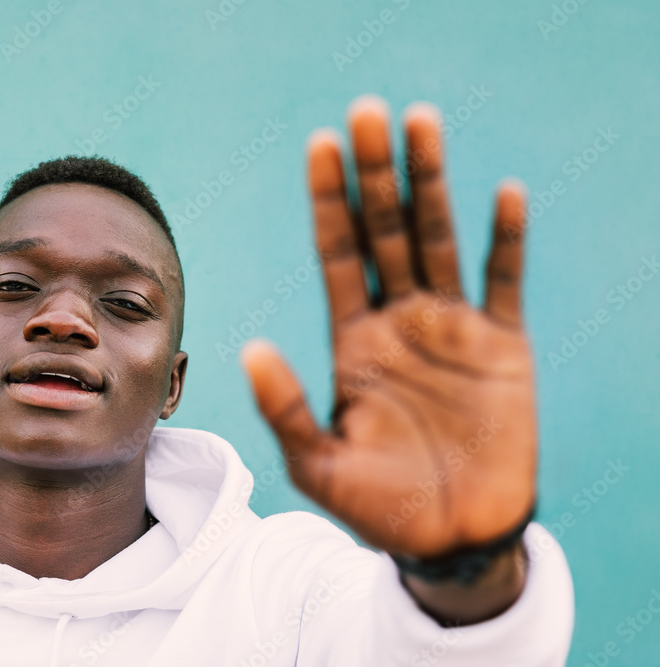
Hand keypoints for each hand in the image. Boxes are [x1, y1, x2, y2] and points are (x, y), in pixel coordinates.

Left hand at [241, 96, 535, 559]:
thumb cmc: (379, 508)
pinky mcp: (501, 346)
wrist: (449, 540)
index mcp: (352, 340)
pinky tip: (500, 194)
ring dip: (431, 182)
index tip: (318, 145)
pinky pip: (503, 282)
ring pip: (438, 238)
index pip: (337, 253)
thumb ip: (284, 408)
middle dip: (375, 174)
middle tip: (365, 112)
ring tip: (420, 122)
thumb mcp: (317, 464)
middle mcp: (397, 321)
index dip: (328, 201)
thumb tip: (249, 348)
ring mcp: (450, 329)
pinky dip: (504, 240)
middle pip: (384, 230)